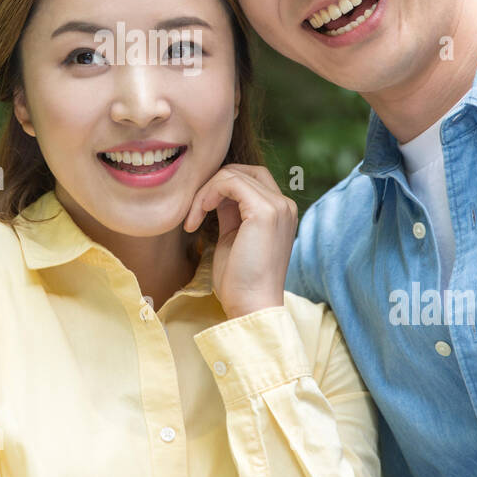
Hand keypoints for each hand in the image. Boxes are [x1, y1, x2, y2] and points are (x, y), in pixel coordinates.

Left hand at [182, 164, 296, 318]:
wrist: (251, 306)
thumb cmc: (239, 281)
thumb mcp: (232, 237)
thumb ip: (230, 213)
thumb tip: (215, 194)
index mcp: (280, 212)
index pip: (249, 179)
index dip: (220, 189)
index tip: (199, 213)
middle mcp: (284, 205)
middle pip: (243, 171)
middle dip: (213, 185)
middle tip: (194, 211)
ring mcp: (278, 206)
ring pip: (233, 174)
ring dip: (205, 192)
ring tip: (193, 219)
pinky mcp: (265, 211)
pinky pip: (230, 182)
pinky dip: (208, 193)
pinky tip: (198, 216)